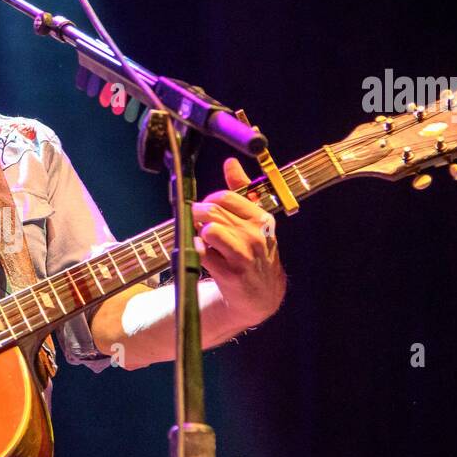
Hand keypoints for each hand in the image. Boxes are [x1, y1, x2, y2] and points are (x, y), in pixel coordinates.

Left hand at [190, 157, 286, 329]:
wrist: (261, 294)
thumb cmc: (254, 253)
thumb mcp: (254, 221)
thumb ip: (241, 191)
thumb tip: (231, 162)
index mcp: (261, 219)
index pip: (225, 197)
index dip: (208, 201)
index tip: (205, 210)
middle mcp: (255, 235)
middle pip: (213, 212)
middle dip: (197, 215)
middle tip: (196, 223)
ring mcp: (244, 255)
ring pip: (209, 230)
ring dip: (197, 232)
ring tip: (201, 238)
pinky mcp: (230, 273)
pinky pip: (203, 253)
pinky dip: (195, 250)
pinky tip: (199, 253)